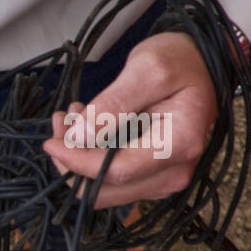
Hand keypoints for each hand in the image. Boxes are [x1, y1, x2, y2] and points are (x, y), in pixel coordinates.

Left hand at [42, 31, 216, 208]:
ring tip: (73, 116)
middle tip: (61, 121)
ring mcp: (162, 178)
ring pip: (102, 189)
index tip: (50, 141)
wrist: (200, 63)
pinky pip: (110, 179)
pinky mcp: (149, 176)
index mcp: (178, 145)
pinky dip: (89, 156)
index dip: (76, 161)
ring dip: (78, 156)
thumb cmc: (178, 61)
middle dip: (73, 159)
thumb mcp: (146, 69)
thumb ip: (114, 104)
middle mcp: (174, 172)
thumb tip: (80, 138)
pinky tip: (85, 124)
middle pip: (105, 190)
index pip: (116, 172)